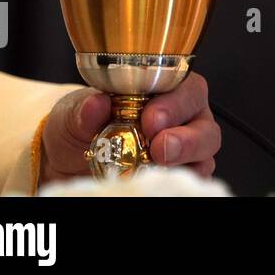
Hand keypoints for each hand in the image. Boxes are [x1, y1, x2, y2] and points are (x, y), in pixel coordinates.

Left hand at [39, 72, 220, 187]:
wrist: (69, 161)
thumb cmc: (83, 126)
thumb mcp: (74, 113)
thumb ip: (85, 108)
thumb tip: (96, 103)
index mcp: (169, 92)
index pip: (188, 91)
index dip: (175, 104)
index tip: (151, 119)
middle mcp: (185, 121)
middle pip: (205, 129)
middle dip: (187, 139)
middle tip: (159, 147)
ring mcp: (185, 152)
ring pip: (203, 158)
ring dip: (183, 163)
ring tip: (156, 165)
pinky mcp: (176, 177)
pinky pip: (189, 182)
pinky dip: (174, 183)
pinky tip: (154, 180)